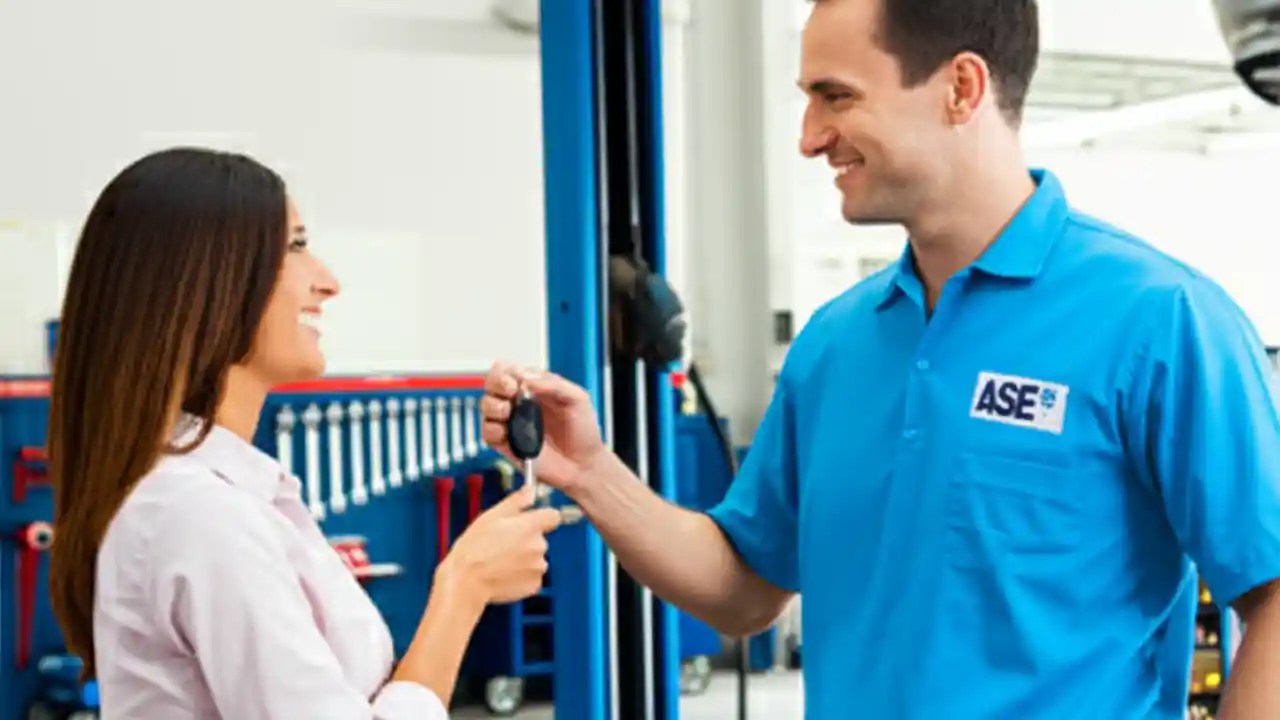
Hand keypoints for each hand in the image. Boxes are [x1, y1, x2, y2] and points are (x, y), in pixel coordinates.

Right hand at [436, 485, 561, 605]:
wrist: (466, 581)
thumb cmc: (474, 548)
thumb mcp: (491, 516)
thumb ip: (516, 502)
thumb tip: (530, 491)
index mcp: (530, 526)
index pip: (553, 516)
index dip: (542, 517)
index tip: (530, 521)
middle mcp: (539, 546)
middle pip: (541, 538)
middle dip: (527, 539)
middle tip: (504, 543)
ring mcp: (538, 567)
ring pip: (536, 558)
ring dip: (525, 559)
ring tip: (502, 561)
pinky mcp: (534, 585)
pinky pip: (533, 576)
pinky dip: (523, 575)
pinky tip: (505, 574)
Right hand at [480, 360, 610, 494]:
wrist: (583, 465)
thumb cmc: (583, 431)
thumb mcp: (578, 399)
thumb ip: (553, 384)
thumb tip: (526, 377)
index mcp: (534, 387)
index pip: (508, 369)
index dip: (506, 371)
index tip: (516, 381)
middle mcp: (519, 402)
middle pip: (491, 383)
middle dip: (496, 384)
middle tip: (511, 391)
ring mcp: (511, 422)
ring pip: (486, 405)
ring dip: (493, 406)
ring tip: (509, 413)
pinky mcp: (506, 443)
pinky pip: (487, 432)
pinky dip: (493, 430)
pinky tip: (507, 433)